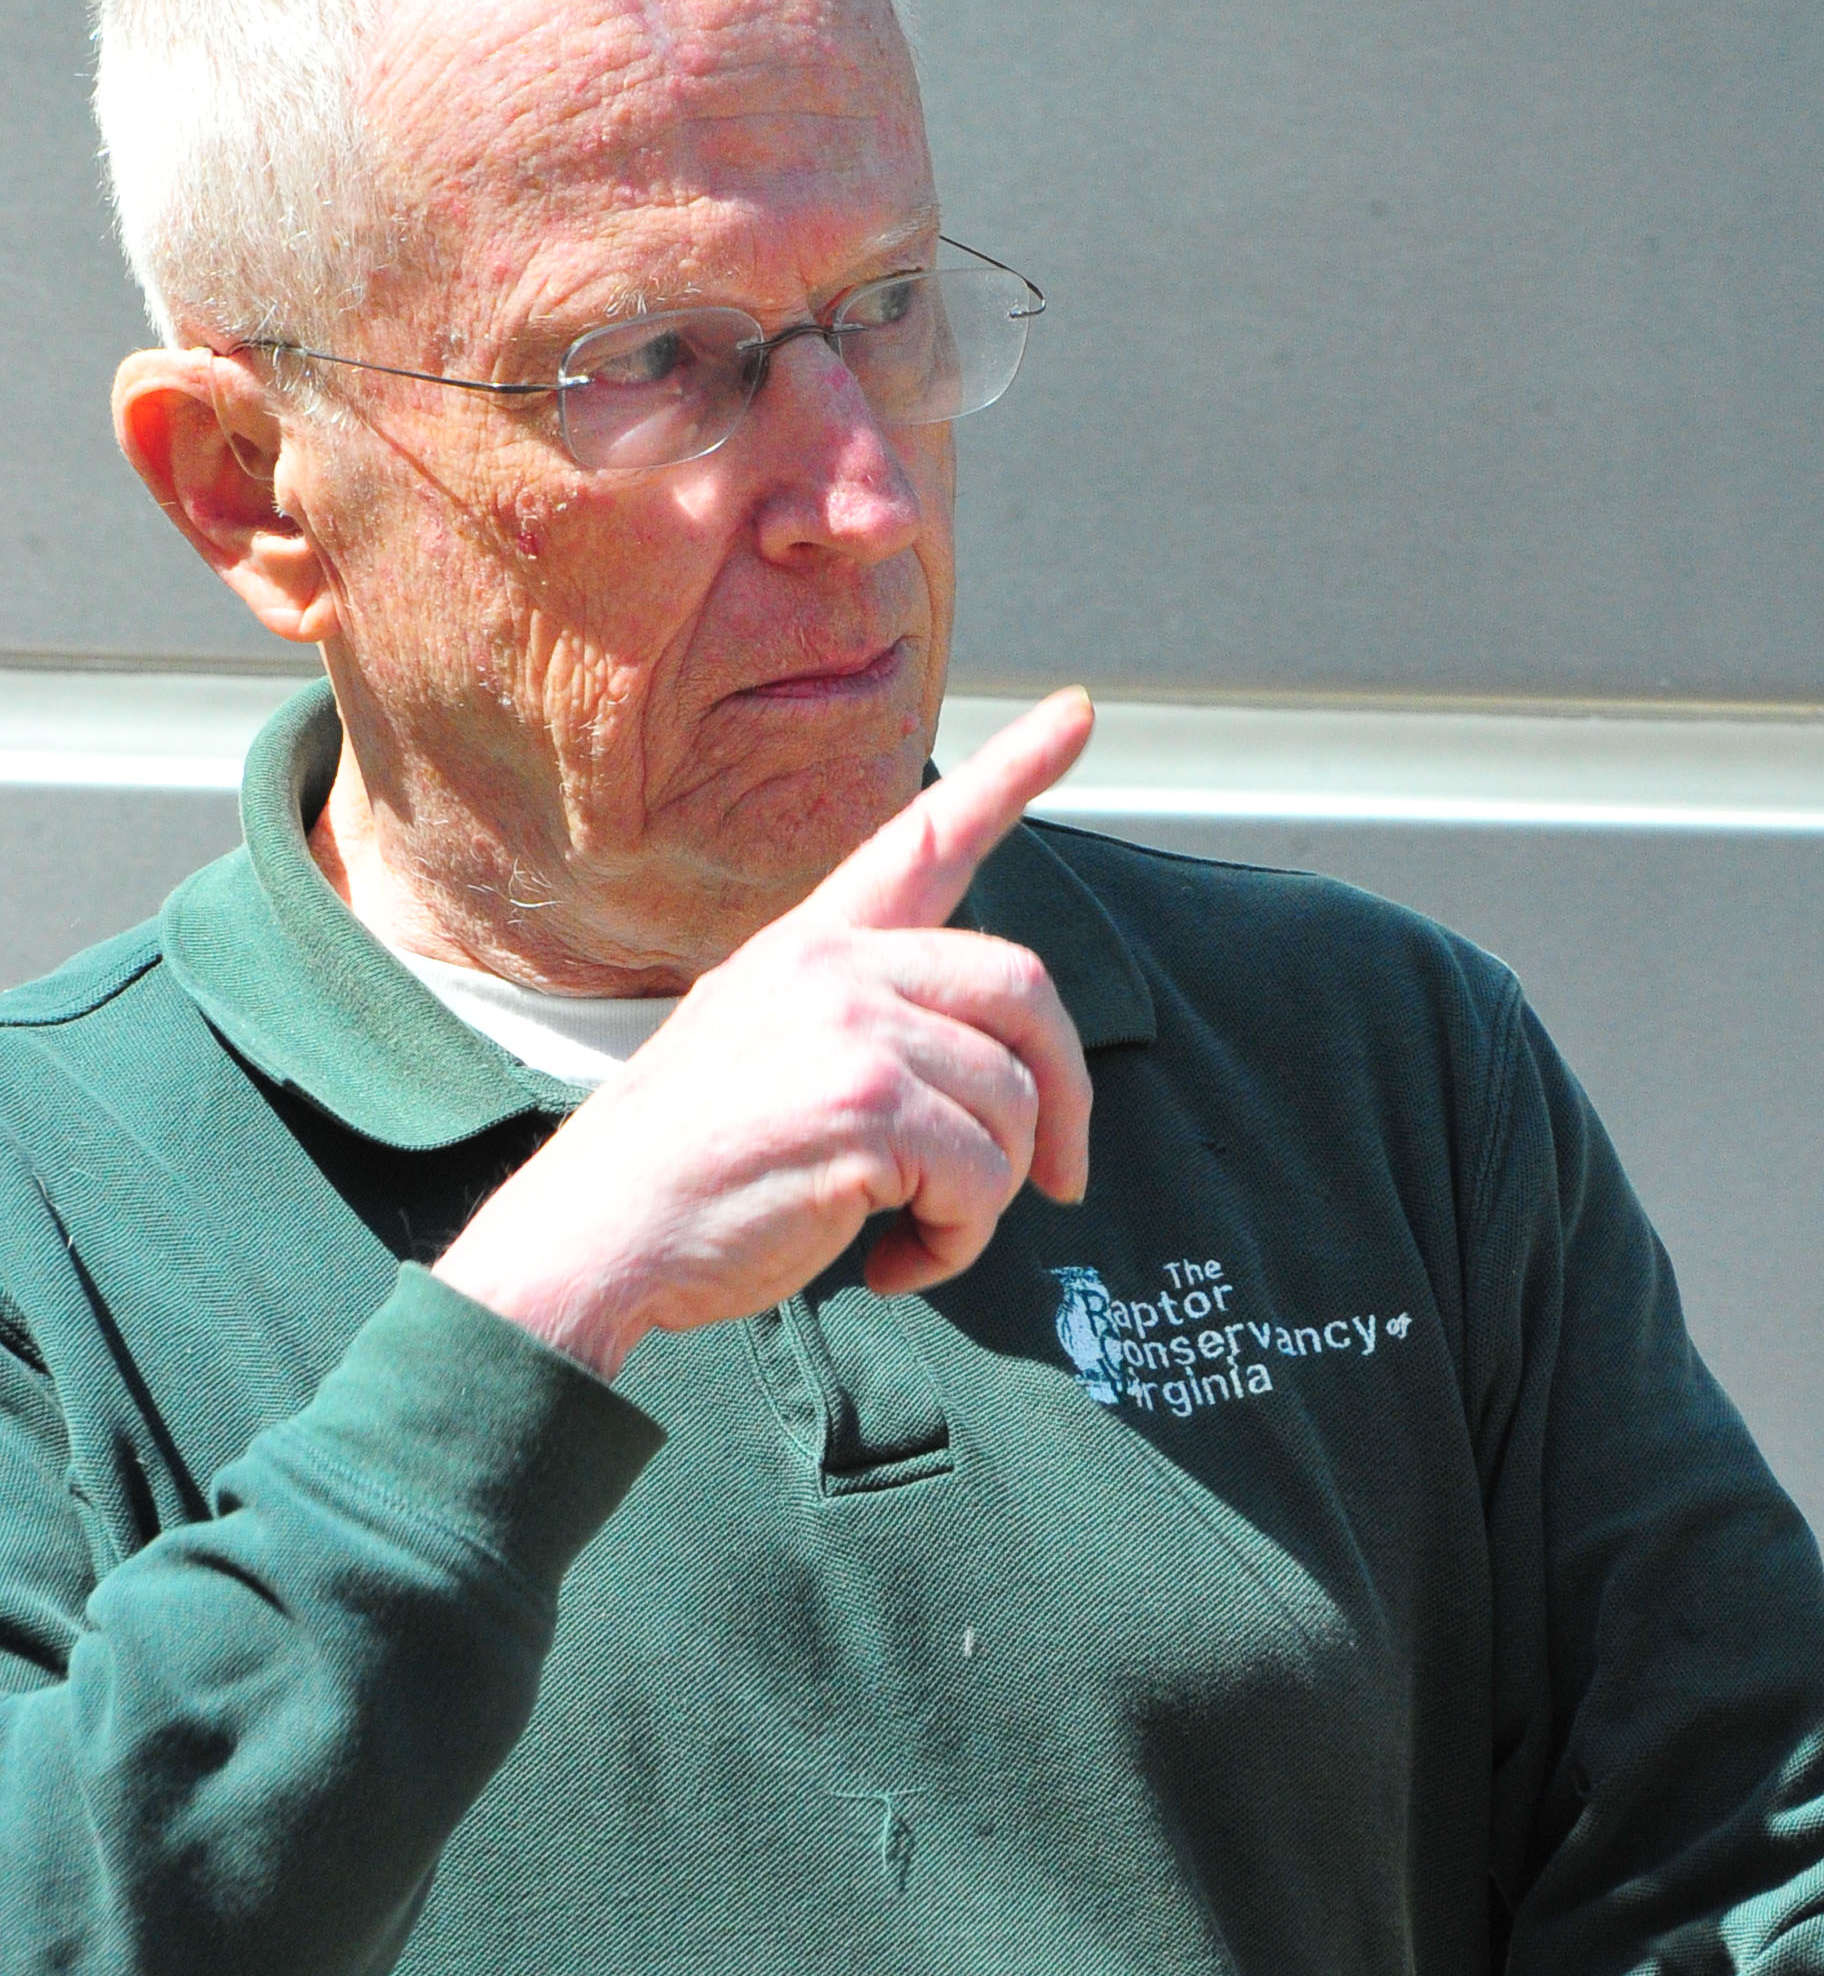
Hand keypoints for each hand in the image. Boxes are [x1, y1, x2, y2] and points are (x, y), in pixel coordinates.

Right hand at [434, 691, 1096, 1378]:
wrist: (591, 1240)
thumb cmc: (685, 1171)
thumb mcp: (758, 1050)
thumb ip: (857, 1023)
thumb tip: (986, 1072)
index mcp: (809, 943)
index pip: (924, 838)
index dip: (1013, 771)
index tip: (1080, 712)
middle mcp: (832, 964)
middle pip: (1024, 986)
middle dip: (1064, 1093)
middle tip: (1062, 1177)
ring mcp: (849, 1026)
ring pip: (1013, 1099)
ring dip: (992, 1193)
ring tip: (922, 1233)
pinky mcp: (864, 1105)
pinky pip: (982, 1176)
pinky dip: (959, 1240)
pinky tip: (896, 1263)